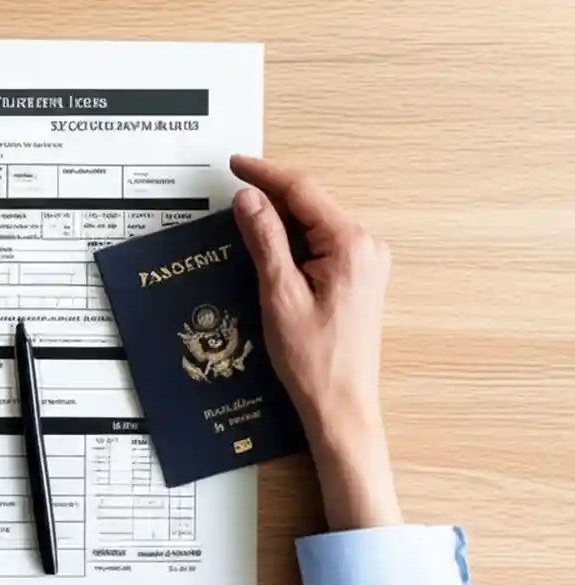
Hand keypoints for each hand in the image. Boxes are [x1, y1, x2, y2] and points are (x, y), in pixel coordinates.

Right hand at [230, 155, 401, 530]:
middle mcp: (366, 247)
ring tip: (241, 223)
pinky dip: (292, 242)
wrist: (341, 406)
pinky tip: (267, 249)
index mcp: (351, 246)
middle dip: (270, 197)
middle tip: (230, 193)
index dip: (265, 174)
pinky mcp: (358, 278)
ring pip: (314, 224)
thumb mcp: (279, 295)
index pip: (303, 191)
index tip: (234, 165)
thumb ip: (265, 240)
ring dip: (279, 221)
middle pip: (310, 204)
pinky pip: (321, 244)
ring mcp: (365, 263)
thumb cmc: (313, 360)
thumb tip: (249, 198)